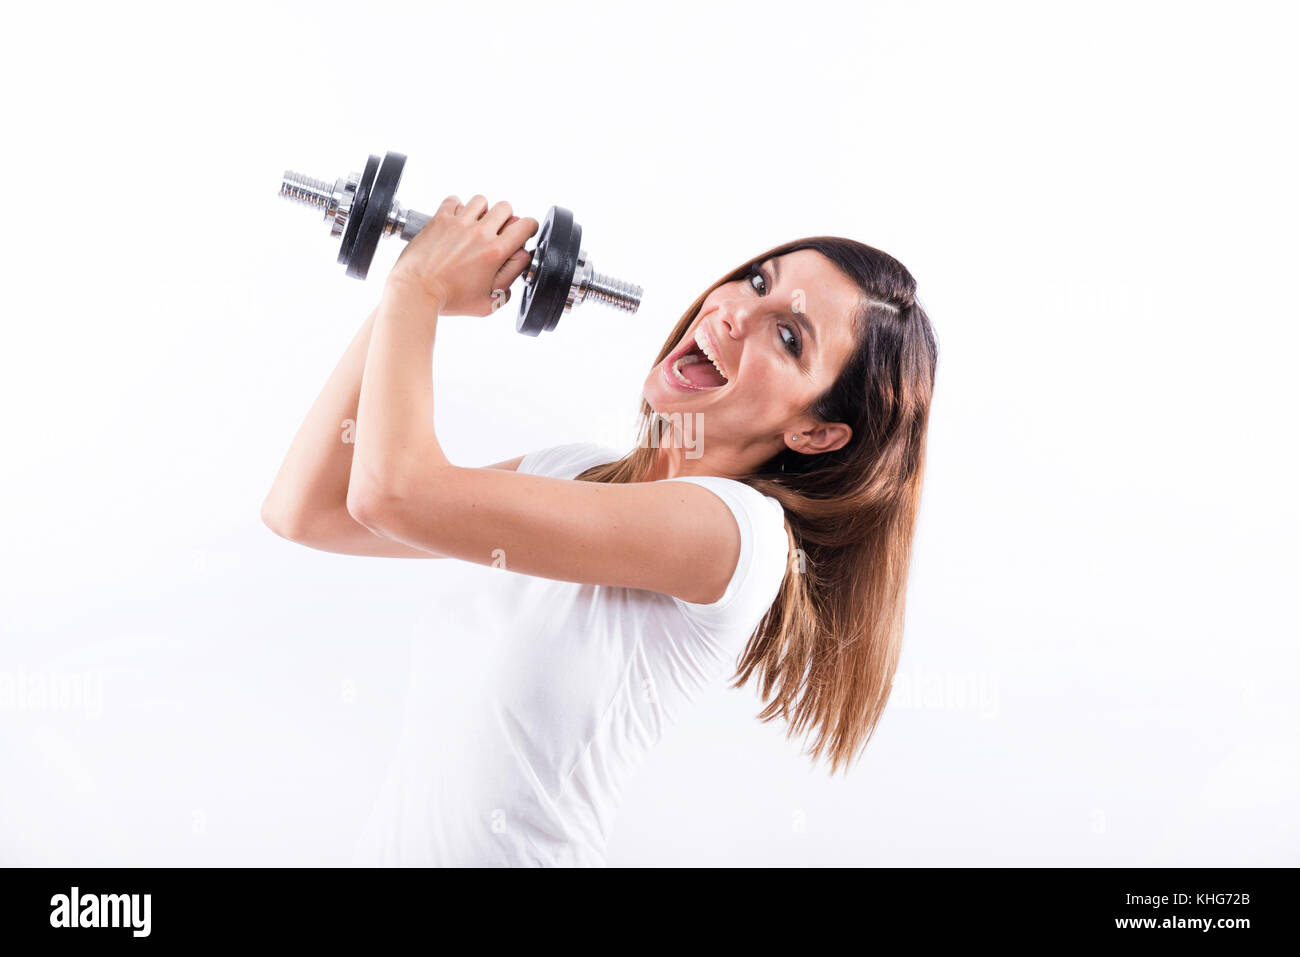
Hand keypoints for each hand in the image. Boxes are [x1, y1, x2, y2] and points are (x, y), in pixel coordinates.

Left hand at [386, 194, 538, 316]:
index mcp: (495, 253)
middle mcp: (479, 233)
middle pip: (505, 208)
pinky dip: (458, 207)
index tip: (524, 232)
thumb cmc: (449, 299)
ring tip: (476, 225)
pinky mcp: (440, 219)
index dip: (529, 227)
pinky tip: (456, 221)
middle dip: (506, 218)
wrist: (416, 290)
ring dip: (482, 211)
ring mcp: (458, 223)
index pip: (525, 225)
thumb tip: (522, 258)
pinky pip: (455, 200)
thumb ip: (509, 279)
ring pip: (481, 200)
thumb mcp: (488, 302)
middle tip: (498, 231)